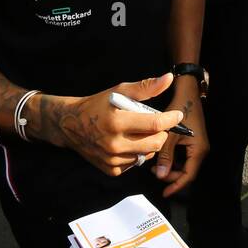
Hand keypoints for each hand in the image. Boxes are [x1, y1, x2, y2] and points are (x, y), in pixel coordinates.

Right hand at [51, 73, 182, 176]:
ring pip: (148, 154)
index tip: (177, 115)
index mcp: (117, 122)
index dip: (171, 119)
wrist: (70, 125)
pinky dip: (137, 153)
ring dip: (149, 143)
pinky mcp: (111, 169)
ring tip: (140, 132)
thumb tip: (169, 78)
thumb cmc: (97, 105)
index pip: (155, 124)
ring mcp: (112, 159)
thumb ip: (145, 87)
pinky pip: (136, 163)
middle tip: (157, 124)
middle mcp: (114, 143)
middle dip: (162, 133)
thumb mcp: (119, 91)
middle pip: (155, 143)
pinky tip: (129, 143)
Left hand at [154, 80, 208, 196]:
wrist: (187, 92)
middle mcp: (200, 150)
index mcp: (198, 150)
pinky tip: (160, 156)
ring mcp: (197, 146)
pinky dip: (173, 159)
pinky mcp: (192, 141)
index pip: (189, 175)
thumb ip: (165, 155)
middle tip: (154, 173)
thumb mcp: (169, 134)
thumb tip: (160, 175)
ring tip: (155, 165)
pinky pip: (183, 157)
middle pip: (187, 172)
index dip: (176, 186)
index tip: (165, 193)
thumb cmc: (179, 110)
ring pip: (184, 165)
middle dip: (171, 176)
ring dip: (171, 168)